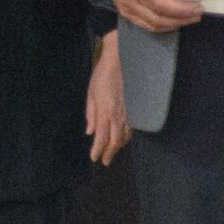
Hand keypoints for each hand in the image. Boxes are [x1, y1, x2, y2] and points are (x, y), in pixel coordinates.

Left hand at [85, 33, 130, 165]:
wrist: (120, 62)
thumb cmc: (102, 77)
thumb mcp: (90, 94)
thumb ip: (91, 115)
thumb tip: (90, 132)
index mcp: (105, 112)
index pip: (102, 137)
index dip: (98, 150)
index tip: (94, 158)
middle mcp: (118, 115)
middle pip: (115, 141)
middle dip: (110, 153)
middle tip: (104, 161)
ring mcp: (129, 112)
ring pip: (125, 136)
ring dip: (119, 146)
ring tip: (112, 153)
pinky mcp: (134, 109)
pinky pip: (131, 128)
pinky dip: (126, 137)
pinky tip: (123, 139)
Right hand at [93, 0, 203, 32]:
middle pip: (161, 4)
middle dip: (185, 9)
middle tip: (200, 8)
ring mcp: (126, 1)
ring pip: (156, 19)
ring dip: (178, 21)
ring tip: (193, 17)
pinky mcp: (125, 12)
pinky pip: (148, 25)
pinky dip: (165, 26)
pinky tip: (177, 22)